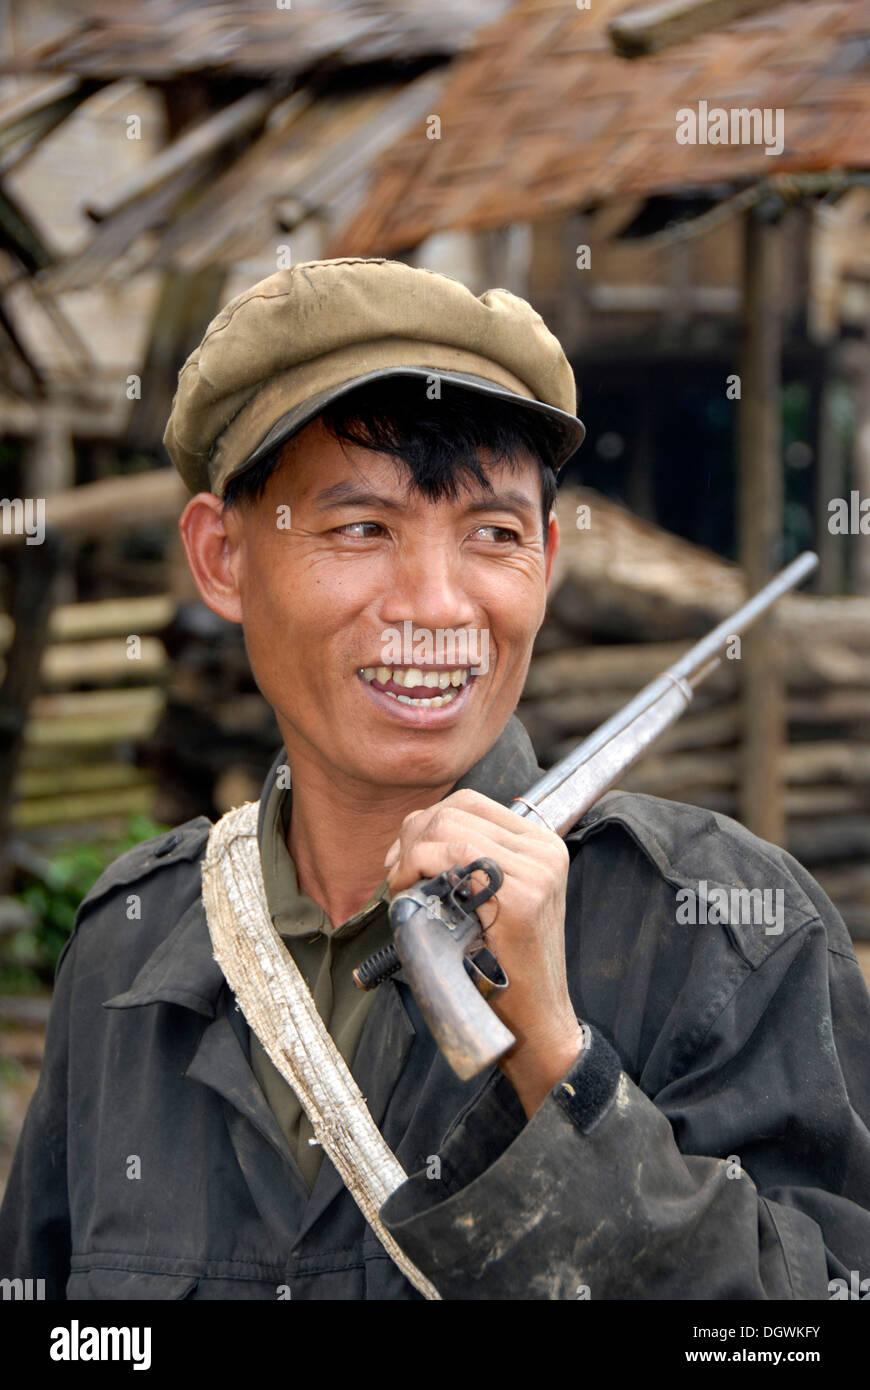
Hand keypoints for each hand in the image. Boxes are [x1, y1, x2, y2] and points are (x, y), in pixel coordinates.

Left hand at [384, 788, 585, 1116]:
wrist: (534, 1020)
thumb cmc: (501, 964)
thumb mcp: (490, 898)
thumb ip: (467, 860)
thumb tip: (414, 832)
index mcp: (541, 842)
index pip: (469, 802)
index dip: (425, 821)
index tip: (401, 858)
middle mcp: (545, 848)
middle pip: (455, 810)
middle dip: (412, 838)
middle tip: (396, 878)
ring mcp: (538, 869)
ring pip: (449, 828)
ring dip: (411, 855)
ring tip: (402, 889)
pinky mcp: (524, 895)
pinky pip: (455, 856)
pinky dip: (419, 867)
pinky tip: (410, 893)